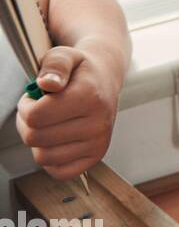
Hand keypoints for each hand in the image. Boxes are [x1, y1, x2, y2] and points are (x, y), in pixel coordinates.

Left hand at [16, 43, 122, 180]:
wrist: (105, 79)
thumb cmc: (79, 70)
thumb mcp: (64, 55)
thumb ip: (54, 65)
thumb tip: (47, 84)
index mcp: (89, 97)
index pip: (35, 117)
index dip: (25, 106)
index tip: (34, 97)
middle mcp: (97, 123)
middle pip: (35, 138)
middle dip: (27, 123)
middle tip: (39, 110)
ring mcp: (98, 143)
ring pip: (43, 157)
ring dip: (38, 141)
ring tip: (48, 124)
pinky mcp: (96, 156)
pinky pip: (58, 172)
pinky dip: (50, 159)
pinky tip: (56, 141)